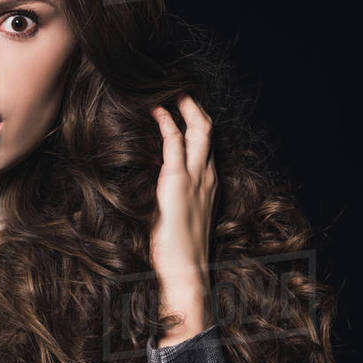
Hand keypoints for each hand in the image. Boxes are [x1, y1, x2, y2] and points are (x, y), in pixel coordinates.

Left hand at [149, 94, 216, 346]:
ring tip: (168, 89)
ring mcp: (196, 178)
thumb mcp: (176, 221)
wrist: (185, 274)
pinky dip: (167, 121)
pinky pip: (175, 142)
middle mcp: (207, 177)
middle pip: (207, 130)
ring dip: (184, 106)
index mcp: (208, 186)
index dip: (195, 124)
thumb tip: (154, 196)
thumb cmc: (178, 254)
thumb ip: (171, 203)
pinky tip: (156, 109)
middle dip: (194, 106)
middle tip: (177, 88)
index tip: (180, 109)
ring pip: (198, 129)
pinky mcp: (178, 182)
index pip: (205, 146)